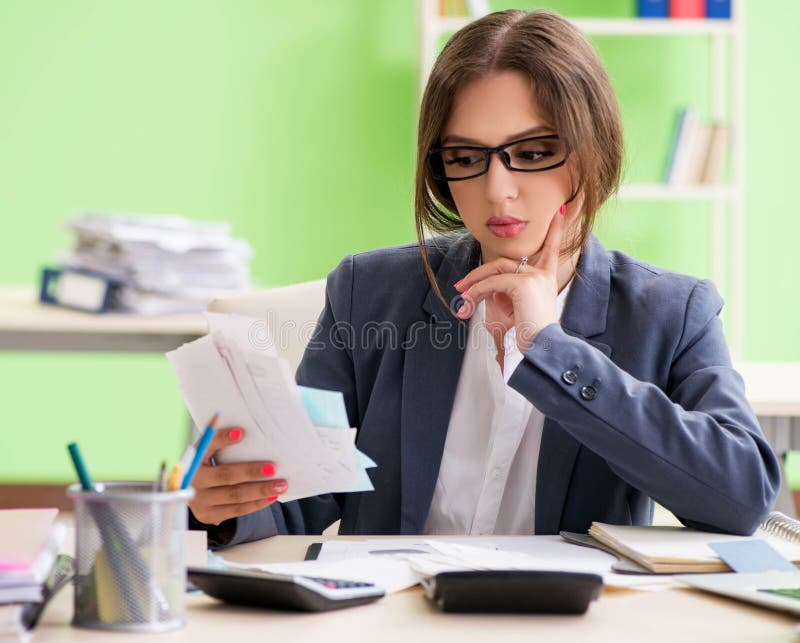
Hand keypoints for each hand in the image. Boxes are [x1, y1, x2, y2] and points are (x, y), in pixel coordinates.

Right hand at [187, 427, 287, 524]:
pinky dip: (256, 503)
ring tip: (281, 485)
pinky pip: (237, 510)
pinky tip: (271, 497)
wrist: (190, 494)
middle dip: (251, 471)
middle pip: (225, 476)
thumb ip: (220, 442)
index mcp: (193, 459)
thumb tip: (245, 430)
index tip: (241, 432)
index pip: (208, 446)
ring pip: (234, 495)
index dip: (222, 439)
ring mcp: (200, 501)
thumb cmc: (207, 466)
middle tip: (273, 468)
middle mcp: (193, 481)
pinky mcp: (209, 515)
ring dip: (260, 490)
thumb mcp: (207, 453)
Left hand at [454, 206, 565, 352]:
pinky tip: (469, 302)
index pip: (551, 249)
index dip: (555, 230)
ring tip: (462, 298)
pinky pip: (493, 283)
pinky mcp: (523, 284)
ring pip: (495, 271)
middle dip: (479, 273)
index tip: (560, 211)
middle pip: (504, 263)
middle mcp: (542, 274)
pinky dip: (477, 292)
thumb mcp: (516, 309)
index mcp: (546, 278)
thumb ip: (505, 292)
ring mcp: (534, 277)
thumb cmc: (529, 334)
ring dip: (474, 284)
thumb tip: (484, 288)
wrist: (542, 348)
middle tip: (461, 287)